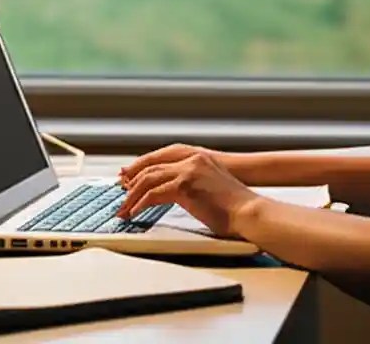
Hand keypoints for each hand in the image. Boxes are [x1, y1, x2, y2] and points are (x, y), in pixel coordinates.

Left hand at [116, 149, 258, 237]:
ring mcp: (189, 171)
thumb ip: (193, 183)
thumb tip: (175, 194)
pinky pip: (154, 193)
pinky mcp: (185, 186)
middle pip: (151, 165)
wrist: (249, 212)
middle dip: (132, 179)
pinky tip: (136, 212)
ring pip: (149, 178)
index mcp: (199, 157)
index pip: (162, 156)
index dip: (142, 165)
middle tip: (120, 191)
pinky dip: (141, 203)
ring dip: (133, 195)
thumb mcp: (211, 186)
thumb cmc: (235, 206)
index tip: (129, 176)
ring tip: (125, 208)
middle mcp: (192, 159)